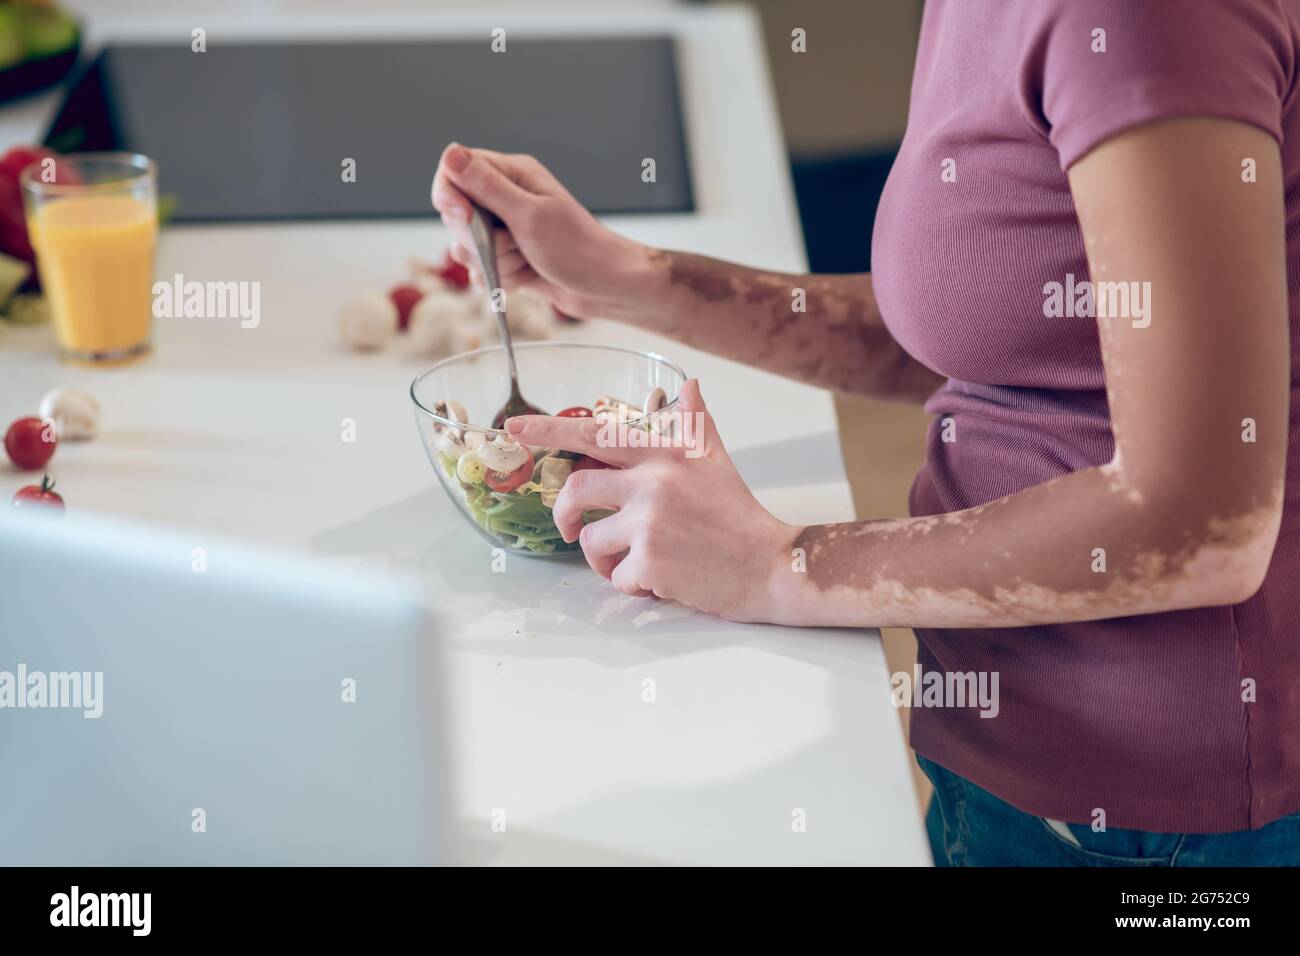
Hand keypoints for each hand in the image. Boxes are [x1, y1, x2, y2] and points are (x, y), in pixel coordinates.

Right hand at [431, 143, 652, 320]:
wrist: (605, 288)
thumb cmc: (578, 249)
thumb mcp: (529, 215)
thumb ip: (486, 186)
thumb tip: (450, 154)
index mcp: (513, 174)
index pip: (455, 171)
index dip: (450, 196)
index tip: (463, 216)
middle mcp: (507, 198)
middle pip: (456, 213)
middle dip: (478, 238)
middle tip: (513, 243)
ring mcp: (507, 229)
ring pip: (468, 246)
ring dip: (494, 262)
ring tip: (525, 261)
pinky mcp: (509, 256)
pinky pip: (483, 268)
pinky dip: (499, 278)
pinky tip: (522, 279)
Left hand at [505, 380, 798, 621]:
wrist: (770, 565)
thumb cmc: (739, 515)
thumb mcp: (717, 461)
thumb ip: (696, 424)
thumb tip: (691, 386)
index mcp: (665, 454)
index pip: (596, 433)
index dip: (550, 430)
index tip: (515, 428)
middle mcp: (653, 481)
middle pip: (576, 489)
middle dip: (564, 514)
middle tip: (571, 529)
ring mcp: (650, 522)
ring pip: (590, 540)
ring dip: (605, 559)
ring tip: (634, 563)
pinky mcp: (651, 562)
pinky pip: (616, 576)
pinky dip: (632, 585)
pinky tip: (659, 581)